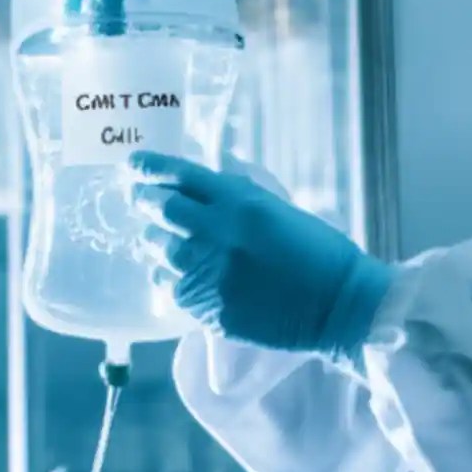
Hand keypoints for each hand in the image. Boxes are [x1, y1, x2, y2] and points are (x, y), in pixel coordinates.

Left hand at [129, 151, 394, 355]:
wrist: (337, 305)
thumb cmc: (317, 252)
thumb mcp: (277, 208)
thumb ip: (237, 195)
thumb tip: (206, 181)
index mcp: (239, 202)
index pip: (181, 175)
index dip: (151, 167)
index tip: (133, 164)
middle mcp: (217, 234)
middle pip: (160, 208)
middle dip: (144, 199)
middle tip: (139, 197)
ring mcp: (208, 273)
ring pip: (157, 248)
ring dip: (155, 239)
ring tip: (159, 238)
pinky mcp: (206, 308)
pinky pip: (169, 286)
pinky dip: (169, 277)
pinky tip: (181, 275)